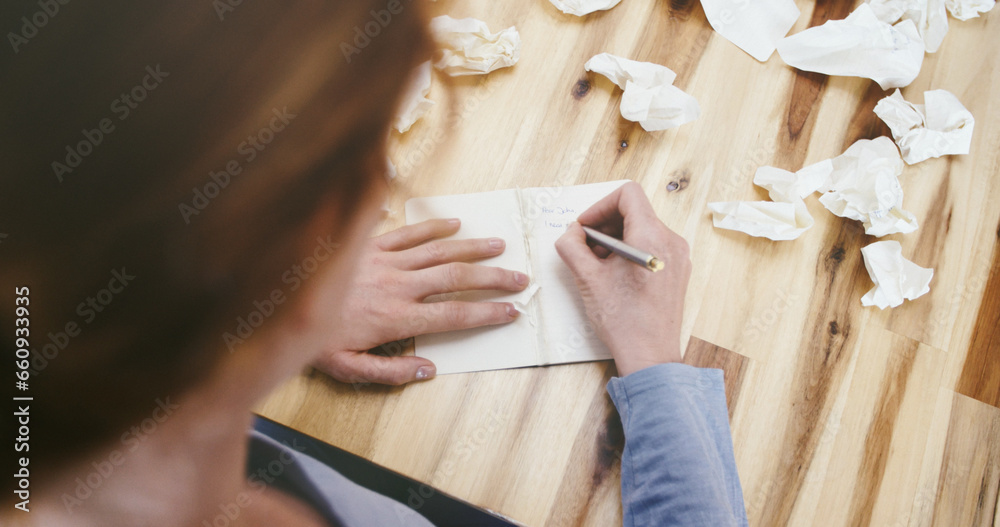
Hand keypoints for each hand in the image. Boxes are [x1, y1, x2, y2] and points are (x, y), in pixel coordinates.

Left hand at [314, 218, 527, 384]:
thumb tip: (428, 370)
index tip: (511, 312)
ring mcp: (384, 262)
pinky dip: (432, 226)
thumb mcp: (347, 369)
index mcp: (396, 318)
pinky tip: (453, 223)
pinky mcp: (369, 245)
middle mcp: (397, 286)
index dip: (487, 313)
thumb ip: (389, 373)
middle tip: (520, 278)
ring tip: (499, 245)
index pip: (453, 314)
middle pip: (456, 278)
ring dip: (471, 247)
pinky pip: (407, 233)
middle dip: (493, 278)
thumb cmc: (310, 338)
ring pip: (437, 251)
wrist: (275, 301)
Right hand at [554, 182, 690, 376]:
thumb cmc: (624, 320)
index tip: (585, 227)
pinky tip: (614, 275)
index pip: (628, 194)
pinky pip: (651, 247)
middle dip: (605, 224)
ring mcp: (678, 257)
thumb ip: (572, 246)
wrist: (649, 356)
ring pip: (642, 229)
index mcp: (652, 237)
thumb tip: (571, 233)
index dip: (600, 206)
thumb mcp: (587, 278)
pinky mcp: (676, 272)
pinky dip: (629, 251)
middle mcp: (671, 242)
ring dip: (615, 239)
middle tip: (585, 247)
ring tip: (597, 265)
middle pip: (635, 211)